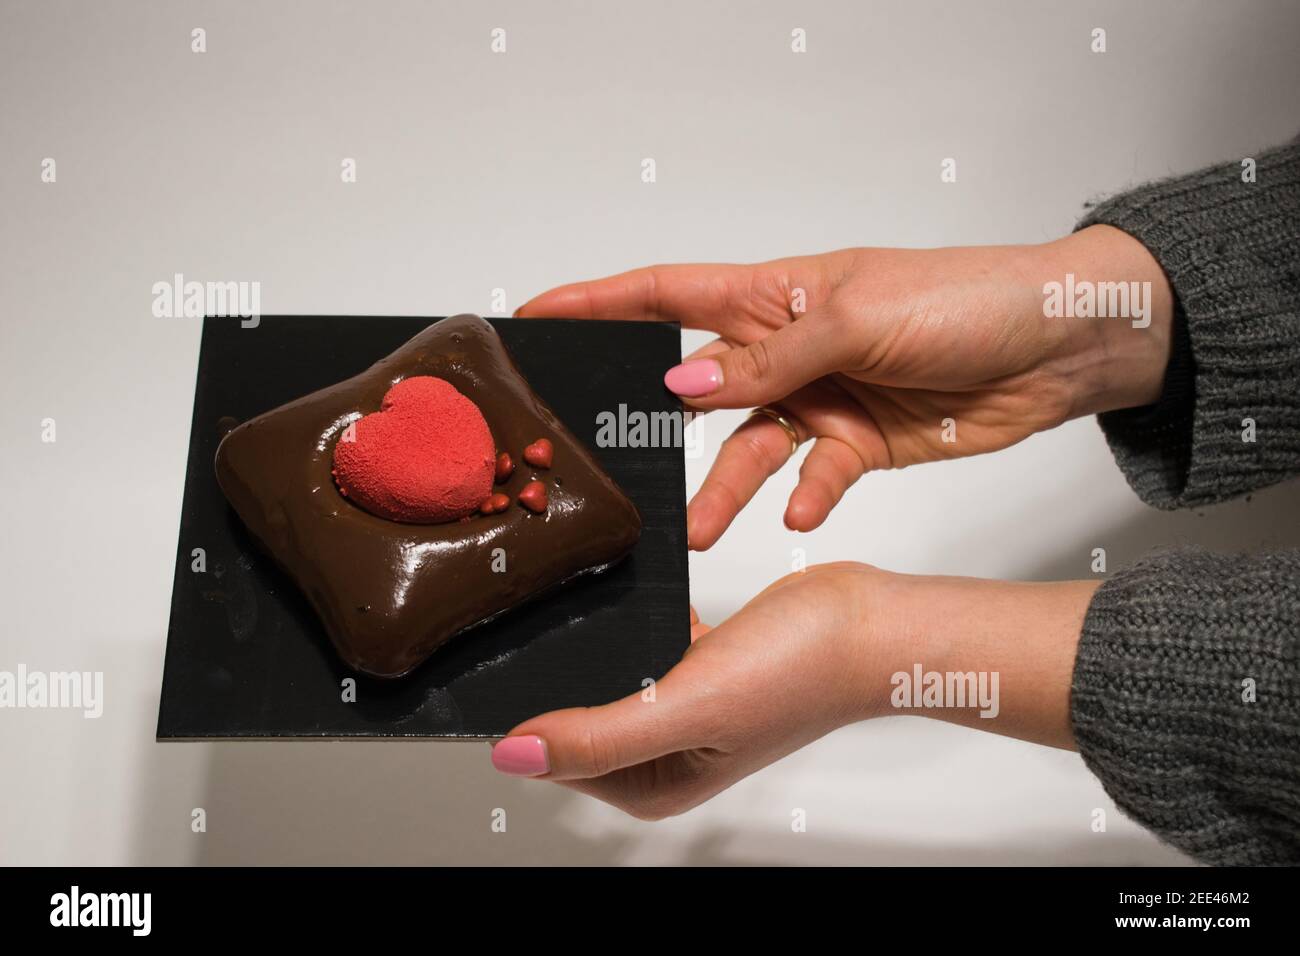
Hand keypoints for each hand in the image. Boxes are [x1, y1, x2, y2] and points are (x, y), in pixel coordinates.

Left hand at [488, 564, 1097, 819]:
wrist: (870, 620)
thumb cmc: (803, 671)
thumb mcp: (689, 706)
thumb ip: (601, 734)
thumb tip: (515, 754)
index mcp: (653, 782)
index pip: (553, 758)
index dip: (517, 716)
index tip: (479, 667)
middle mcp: (663, 751)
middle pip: (575, 716)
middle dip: (544, 676)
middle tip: (504, 618)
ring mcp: (681, 706)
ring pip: (605, 675)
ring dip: (582, 646)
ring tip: (547, 598)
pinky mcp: (696, 663)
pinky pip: (638, 643)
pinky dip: (625, 622)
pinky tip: (616, 594)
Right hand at [518, 226, 1173, 548]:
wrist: (1057, 346)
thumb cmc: (965, 300)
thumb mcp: (858, 319)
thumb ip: (770, 362)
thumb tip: (681, 387)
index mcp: (777, 295)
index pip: (667, 296)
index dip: (598, 302)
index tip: (535, 315)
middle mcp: (788, 350)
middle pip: (698, 388)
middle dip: (647, 420)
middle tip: (601, 459)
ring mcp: (821, 399)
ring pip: (748, 451)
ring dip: (723, 489)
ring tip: (699, 531)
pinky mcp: (858, 445)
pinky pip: (814, 480)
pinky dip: (805, 501)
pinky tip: (801, 518)